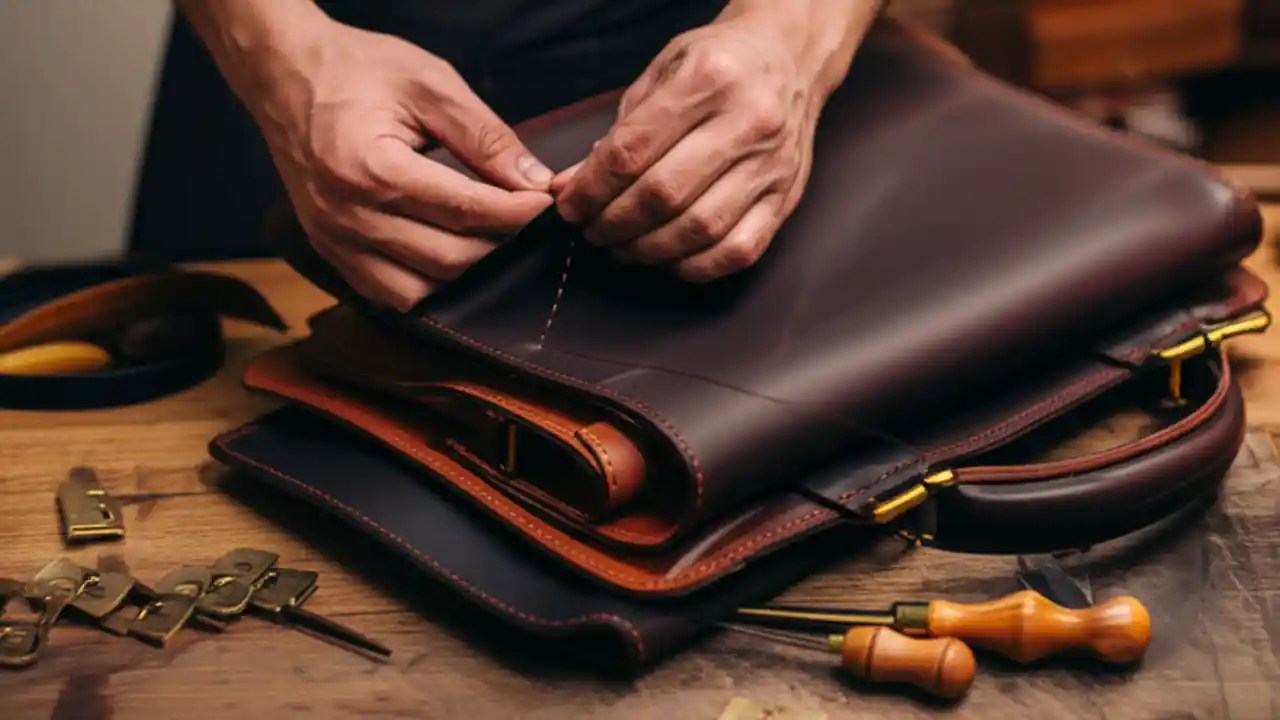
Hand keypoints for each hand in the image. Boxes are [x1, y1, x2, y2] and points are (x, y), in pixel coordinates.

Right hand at [189, 4, 553, 309]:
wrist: (282, 73)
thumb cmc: (356, 70)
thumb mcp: (429, 83)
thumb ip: (485, 136)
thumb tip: (533, 181)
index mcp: (370, 170)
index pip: (463, 210)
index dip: (515, 213)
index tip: (545, 204)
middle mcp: (346, 216)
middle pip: (448, 259)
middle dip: (498, 243)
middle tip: (523, 218)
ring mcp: (332, 241)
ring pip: (419, 291)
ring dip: (464, 272)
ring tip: (488, 236)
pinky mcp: (327, 251)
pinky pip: (386, 294)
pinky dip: (424, 284)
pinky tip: (446, 254)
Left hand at [552, 0, 875, 281]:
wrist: (790, 59)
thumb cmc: (718, 64)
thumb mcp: (662, 73)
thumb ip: (619, 131)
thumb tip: (572, 187)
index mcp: (708, 79)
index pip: (632, 150)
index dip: (591, 188)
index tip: (569, 206)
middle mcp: (747, 121)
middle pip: (663, 195)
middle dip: (614, 223)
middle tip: (593, 230)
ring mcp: (772, 165)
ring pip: (700, 229)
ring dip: (648, 250)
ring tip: (623, 247)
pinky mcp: (786, 198)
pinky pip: (738, 251)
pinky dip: (695, 266)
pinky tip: (669, 258)